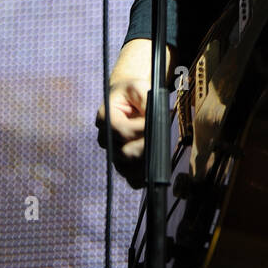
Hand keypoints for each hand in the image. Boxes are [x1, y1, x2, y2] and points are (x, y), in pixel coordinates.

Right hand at [95, 39, 172, 187]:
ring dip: (146, 164)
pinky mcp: (124, 165)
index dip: (140, 129)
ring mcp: (114, 154)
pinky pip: (132, 179)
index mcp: (105, 119)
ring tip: (160, 153)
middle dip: (146, 148)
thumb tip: (154, 117)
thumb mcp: (139, 88)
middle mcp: (106, 140)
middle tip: (161, 139)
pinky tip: (156, 166)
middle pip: (124, 154)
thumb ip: (146, 100)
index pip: (122, 131)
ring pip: (127, 170)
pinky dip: (145, 176)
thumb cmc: (134, 93)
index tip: (157, 122)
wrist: (129, 100)